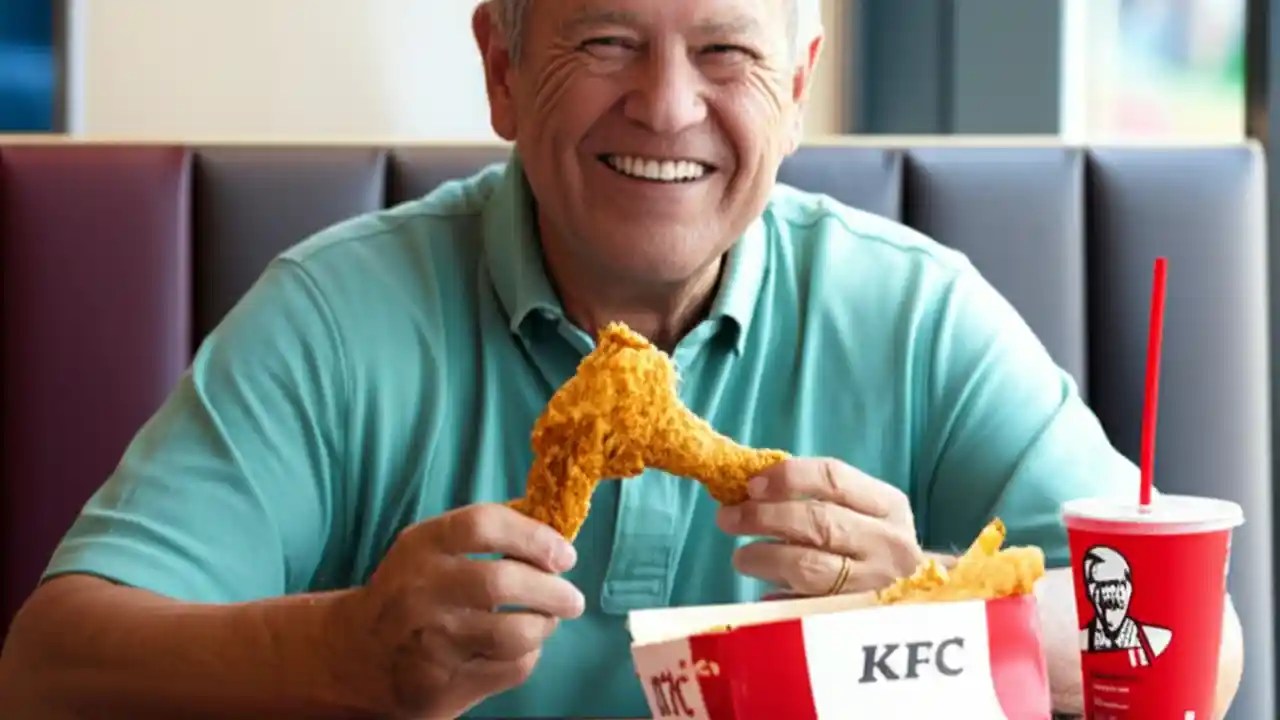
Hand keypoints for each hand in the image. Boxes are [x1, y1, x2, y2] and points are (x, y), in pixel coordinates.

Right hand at [340, 503, 584, 718]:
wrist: (354, 654)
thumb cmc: (410, 591)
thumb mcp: (429, 549)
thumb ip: (482, 537)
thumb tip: (553, 532)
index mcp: (421, 546)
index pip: (483, 525)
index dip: (533, 536)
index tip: (564, 554)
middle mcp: (420, 590)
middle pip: (501, 582)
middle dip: (552, 591)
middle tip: (572, 599)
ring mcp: (428, 641)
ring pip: (512, 634)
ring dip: (543, 627)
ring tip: (547, 622)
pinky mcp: (439, 685)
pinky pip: (507, 669)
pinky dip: (527, 657)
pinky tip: (520, 648)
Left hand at [715, 458, 923, 596]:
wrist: (918, 593)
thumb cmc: (873, 540)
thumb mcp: (862, 508)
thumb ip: (817, 494)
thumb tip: (752, 489)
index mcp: (887, 504)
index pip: (833, 477)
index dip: (787, 477)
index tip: (751, 485)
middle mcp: (886, 542)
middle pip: (819, 522)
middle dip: (765, 517)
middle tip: (728, 518)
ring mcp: (873, 583)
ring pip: (811, 567)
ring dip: (765, 557)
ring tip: (741, 556)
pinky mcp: (854, 616)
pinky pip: (807, 605)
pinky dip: (780, 597)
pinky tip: (764, 593)